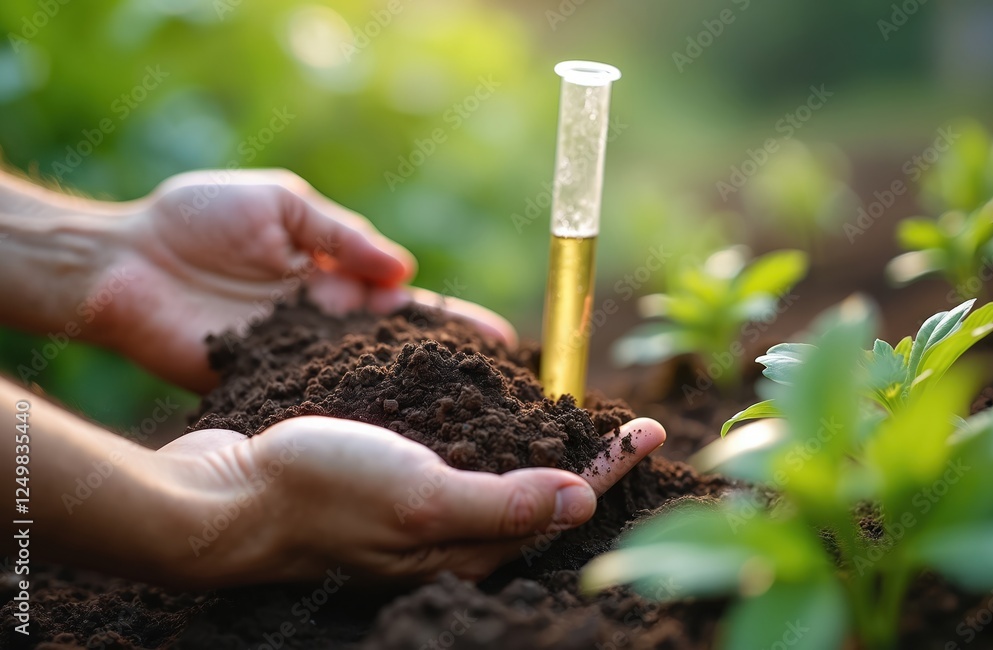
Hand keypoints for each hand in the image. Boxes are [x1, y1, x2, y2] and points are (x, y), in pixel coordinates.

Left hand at [87, 169, 515, 391]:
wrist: (121, 260)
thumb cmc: (196, 217)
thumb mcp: (283, 203)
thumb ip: (343, 235)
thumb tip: (405, 270)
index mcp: (334, 278)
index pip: (406, 305)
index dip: (452, 323)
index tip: (502, 341)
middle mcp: (324, 324)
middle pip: (396, 353)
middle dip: (448, 373)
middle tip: (505, 399)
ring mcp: (294, 358)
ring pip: (363, 383)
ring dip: (410, 402)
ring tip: (465, 427)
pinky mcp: (259, 384)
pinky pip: (311, 400)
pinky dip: (348, 419)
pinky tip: (389, 441)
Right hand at [155, 416, 665, 587]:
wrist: (228, 497)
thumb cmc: (320, 495)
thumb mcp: (420, 496)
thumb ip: (501, 503)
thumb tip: (582, 501)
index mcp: (467, 543)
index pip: (561, 504)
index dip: (610, 467)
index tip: (652, 429)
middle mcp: (451, 534)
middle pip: (539, 498)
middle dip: (586, 462)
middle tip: (622, 424)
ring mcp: (419, 513)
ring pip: (499, 479)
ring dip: (540, 447)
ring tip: (569, 413)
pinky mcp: (391, 487)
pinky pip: (456, 463)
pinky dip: (486, 436)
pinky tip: (487, 411)